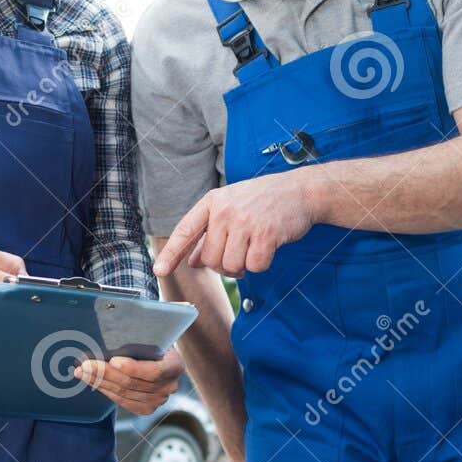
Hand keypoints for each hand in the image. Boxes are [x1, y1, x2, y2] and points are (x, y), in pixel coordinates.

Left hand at [75, 345, 184, 416]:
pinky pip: (122, 401)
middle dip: (106, 373)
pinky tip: (92, 381)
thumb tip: (111, 329)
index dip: (134, 368)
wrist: (161, 355)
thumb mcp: (153, 334)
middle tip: (86, 364)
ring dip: (100, 382)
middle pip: (134, 383)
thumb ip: (140, 336)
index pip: (155, 371)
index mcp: (175, 365)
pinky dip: (105, 390)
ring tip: (83, 371)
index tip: (114, 360)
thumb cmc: (154, 341)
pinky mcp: (146, 407)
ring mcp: (158, 399)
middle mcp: (169, 386)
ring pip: (124, 393)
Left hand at [151, 171, 320, 277]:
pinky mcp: (265, 235)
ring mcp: (245, 222)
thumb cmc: (265, 201)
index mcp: (213, 202)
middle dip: (223, 264)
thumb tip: (192, 261)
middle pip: (210, 259)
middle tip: (239, 251)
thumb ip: (210, 233)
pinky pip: (254, 267)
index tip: (159, 271)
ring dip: (243, 266)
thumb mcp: (232, 208)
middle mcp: (225, 211)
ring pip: (230, 266)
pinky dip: (261, 264)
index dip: (171, 253)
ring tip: (254, 247)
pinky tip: (268, 247)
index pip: (185, 230)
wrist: (302, 190)